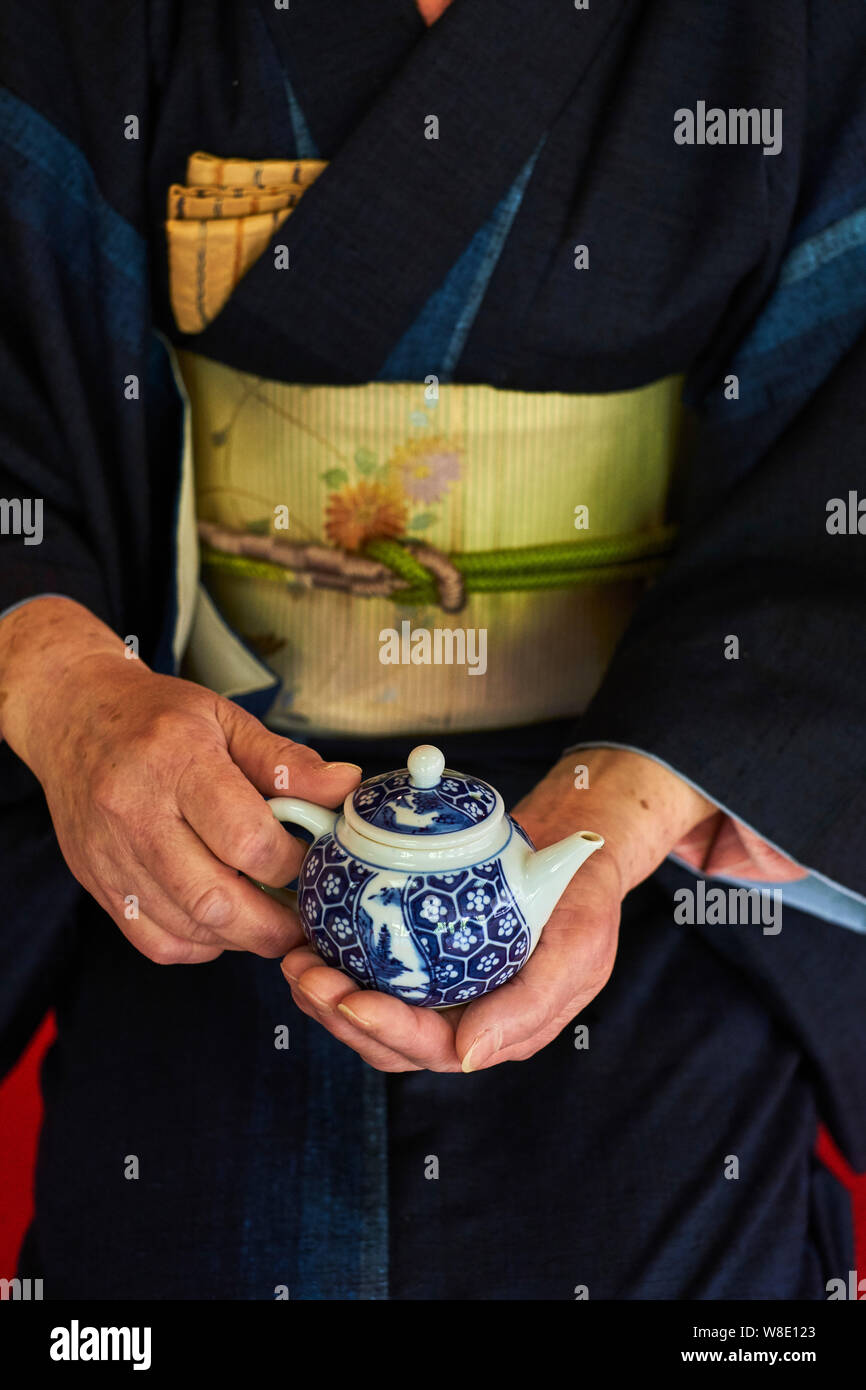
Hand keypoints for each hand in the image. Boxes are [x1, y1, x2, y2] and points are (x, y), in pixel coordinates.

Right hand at [0, 597, 360, 962]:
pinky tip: (222, 920)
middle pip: (213, 899)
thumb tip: (346, 788)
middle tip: (305, 918)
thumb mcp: (226, 719)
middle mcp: (135, 813)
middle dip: (273, 924)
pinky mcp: (96, 884)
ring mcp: (110, 855)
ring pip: (186, 929)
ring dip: (241, 936)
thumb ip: (286, 762)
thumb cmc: (158, 716)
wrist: (73, 716)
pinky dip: (201, 944)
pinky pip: (156, 941)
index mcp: (176, 761)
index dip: (293, 863)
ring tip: (269, 917)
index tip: (315, 862)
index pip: (245, 838)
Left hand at [280, 747, 715, 1071]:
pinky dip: (337, 966)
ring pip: (372, 1017)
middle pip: (389, 1042)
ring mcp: (441, 993)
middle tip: (301, 973)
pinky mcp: (423, 962)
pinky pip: (373, 977)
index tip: (347, 998)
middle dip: (339, 1015)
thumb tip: (468, 1057)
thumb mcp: (579, 945)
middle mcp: (466, 1021)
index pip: (433, 1048)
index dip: (385, 1030)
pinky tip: (309, 941)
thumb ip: (533, 1003)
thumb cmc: (583, 898)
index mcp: (502, 1030)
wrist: (573, 852)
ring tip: (293, 961)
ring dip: (326, 998)